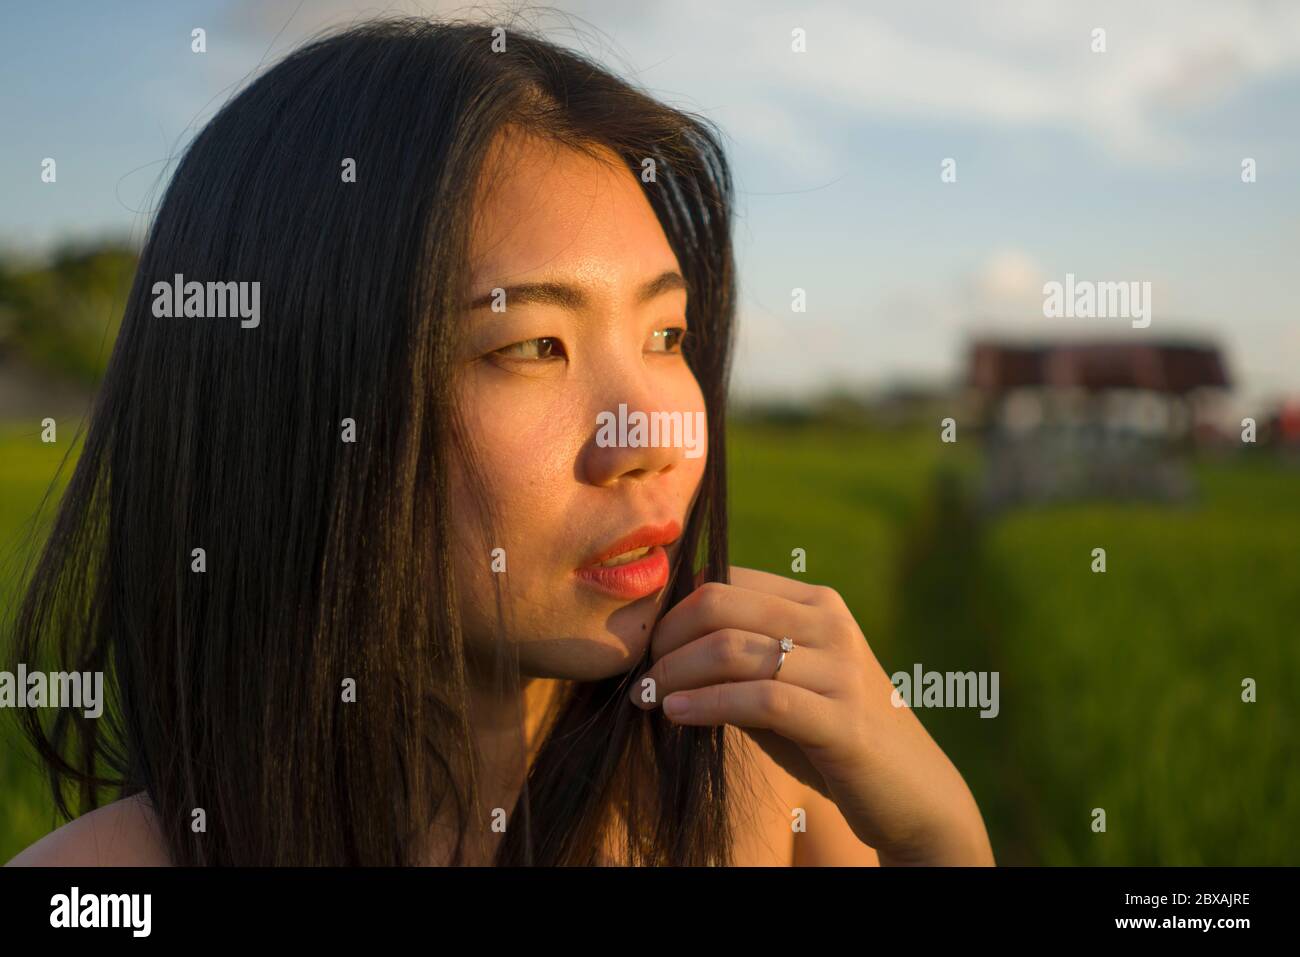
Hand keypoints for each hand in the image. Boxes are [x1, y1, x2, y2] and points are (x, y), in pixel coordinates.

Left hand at [629, 566, 994, 864]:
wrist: (911, 792)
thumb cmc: (829, 736)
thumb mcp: (783, 684)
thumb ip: (736, 657)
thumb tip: (658, 643)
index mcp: (816, 603)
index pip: (725, 577)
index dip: (671, 606)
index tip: (642, 642)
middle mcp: (830, 624)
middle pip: (719, 604)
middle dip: (665, 637)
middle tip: (641, 673)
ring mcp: (841, 670)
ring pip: (732, 649)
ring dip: (675, 673)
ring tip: (648, 697)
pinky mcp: (843, 721)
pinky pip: (759, 700)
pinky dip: (706, 704)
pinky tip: (676, 715)